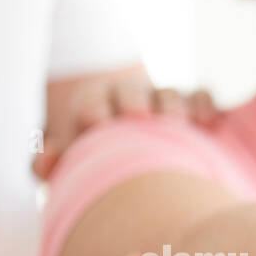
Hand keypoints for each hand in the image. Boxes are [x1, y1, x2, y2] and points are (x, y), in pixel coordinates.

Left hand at [32, 69, 218, 179]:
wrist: (137, 152)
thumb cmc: (102, 159)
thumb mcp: (74, 161)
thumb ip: (49, 164)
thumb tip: (47, 158)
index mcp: (98, 105)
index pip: (95, 100)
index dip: (96, 107)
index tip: (98, 123)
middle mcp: (133, 98)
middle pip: (134, 91)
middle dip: (134, 99)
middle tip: (135, 114)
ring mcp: (167, 102)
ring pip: (171, 93)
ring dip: (173, 104)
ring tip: (176, 123)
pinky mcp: (196, 109)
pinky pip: (203, 96)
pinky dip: (205, 103)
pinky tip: (208, 121)